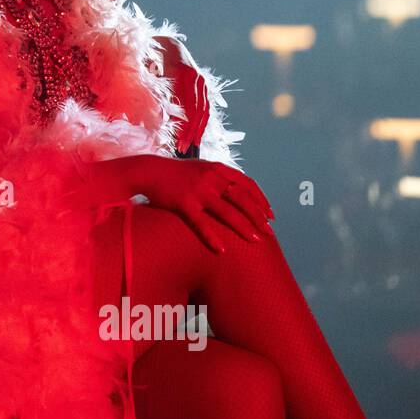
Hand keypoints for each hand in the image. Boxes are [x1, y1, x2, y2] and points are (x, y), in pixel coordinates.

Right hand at [123, 155, 273, 253]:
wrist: (149, 171)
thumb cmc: (176, 173)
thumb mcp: (201, 168)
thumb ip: (219, 177)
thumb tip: (237, 190)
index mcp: (217, 169)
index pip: (247, 184)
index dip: (261, 200)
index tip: (270, 215)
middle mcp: (211, 178)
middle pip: (242, 199)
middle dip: (258, 217)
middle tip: (269, 232)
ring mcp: (198, 191)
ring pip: (227, 212)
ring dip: (244, 227)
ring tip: (255, 240)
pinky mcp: (183, 203)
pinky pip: (201, 223)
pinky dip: (212, 237)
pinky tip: (221, 249)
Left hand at [154, 36, 209, 155]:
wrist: (167, 44)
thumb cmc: (149, 59)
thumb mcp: (145, 71)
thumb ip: (150, 92)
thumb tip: (154, 117)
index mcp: (180, 73)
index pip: (186, 106)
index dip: (182, 125)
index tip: (177, 141)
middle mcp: (195, 77)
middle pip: (196, 110)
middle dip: (190, 132)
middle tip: (182, 149)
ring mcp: (201, 81)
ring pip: (203, 110)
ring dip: (197, 130)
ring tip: (190, 147)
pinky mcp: (203, 86)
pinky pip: (206, 107)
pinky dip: (201, 123)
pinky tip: (197, 136)